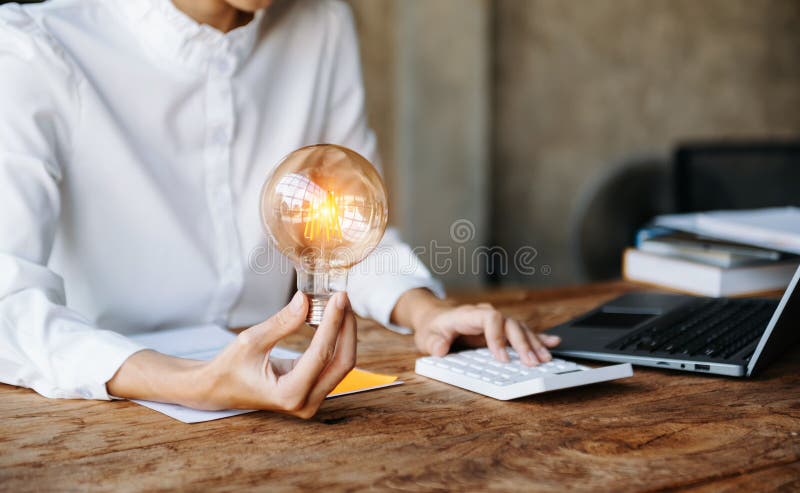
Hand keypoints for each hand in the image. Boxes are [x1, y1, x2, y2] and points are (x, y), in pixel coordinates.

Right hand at [108, 291, 355, 418]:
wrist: (217, 389)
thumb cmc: (229, 367)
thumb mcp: (250, 341)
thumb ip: (281, 322)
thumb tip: (306, 300)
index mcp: (288, 395)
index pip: (322, 354)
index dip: (334, 323)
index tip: (339, 297)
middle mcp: (305, 403)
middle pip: (342, 362)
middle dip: (346, 328)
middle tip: (343, 298)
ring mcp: (311, 400)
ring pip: (341, 363)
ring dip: (344, 333)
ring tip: (338, 304)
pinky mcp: (313, 391)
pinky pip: (333, 364)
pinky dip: (335, 340)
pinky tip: (332, 318)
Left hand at [392, 289, 560, 365]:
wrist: (436, 318)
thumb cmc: (433, 328)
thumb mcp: (426, 336)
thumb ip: (433, 343)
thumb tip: (441, 348)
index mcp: (469, 315)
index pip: (490, 318)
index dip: (498, 337)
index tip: (502, 357)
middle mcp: (486, 315)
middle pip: (510, 324)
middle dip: (522, 343)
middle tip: (532, 362)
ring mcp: (496, 322)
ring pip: (520, 328)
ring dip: (533, 343)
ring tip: (545, 358)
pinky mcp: (502, 330)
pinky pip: (522, 332)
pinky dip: (538, 337)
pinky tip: (553, 343)